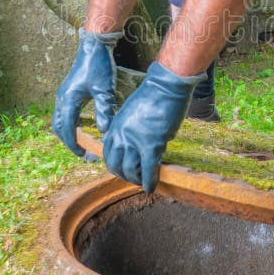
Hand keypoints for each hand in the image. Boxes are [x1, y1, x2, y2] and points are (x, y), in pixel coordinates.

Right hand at [52, 28, 121, 156]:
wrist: (94, 46)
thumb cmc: (99, 66)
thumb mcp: (104, 90)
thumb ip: (104, 111)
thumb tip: (104, 132)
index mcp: (68, 100)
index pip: (67, 130)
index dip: (75, 145)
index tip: (86, 156)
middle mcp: (62, 98)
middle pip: (59, 127)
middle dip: (70, 142)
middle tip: (85, 153)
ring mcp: (63, 94)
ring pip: (60, 120)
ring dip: (69, 133)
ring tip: (84, 143)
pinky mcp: (68, 91)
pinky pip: (65, 112)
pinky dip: (71, 123)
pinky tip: (84, 126)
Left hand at [103, 61, 205, 192]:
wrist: (165, 87)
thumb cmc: (152, 95)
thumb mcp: (130, 111)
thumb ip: (125, 128)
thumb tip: (128, 143)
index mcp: (115, 127)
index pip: (108, 154)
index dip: (115, 165)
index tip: (122, 169)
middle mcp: (121, 136)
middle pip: (116, 165)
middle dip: (123, 175)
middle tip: (132, 178)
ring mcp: (135, 142)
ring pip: (131, 170)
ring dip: (136, 179)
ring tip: (142, 182)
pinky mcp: (152, 145)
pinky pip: (148, 170)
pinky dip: (149, 182)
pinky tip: (151, 188)